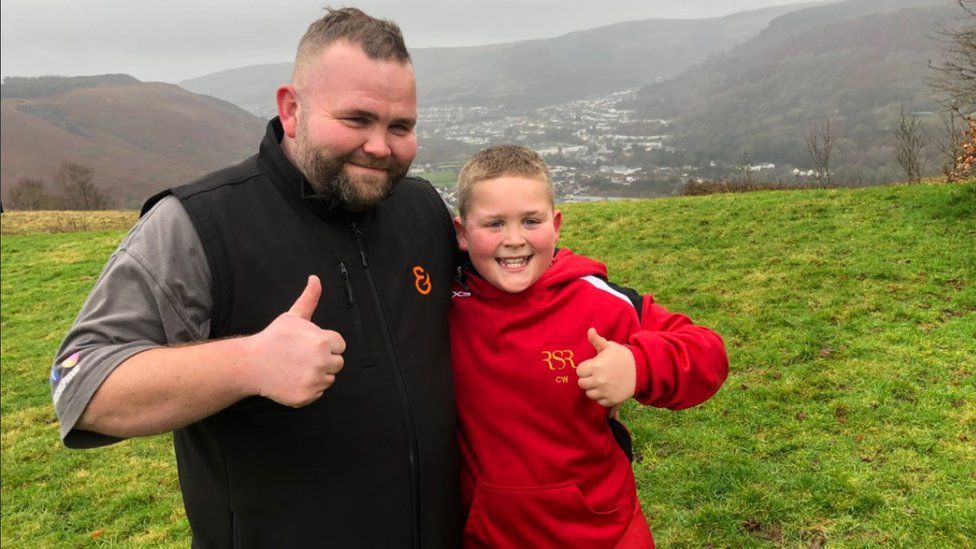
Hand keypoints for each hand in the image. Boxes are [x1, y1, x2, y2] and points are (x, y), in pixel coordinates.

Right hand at [242, 275, 345, 406]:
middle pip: (337, 363)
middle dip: (324, 359)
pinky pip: (318, 392)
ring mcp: (315, 381)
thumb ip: (309, 299)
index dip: (326, 344)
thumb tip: (315, 278)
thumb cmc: (274, 338)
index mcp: (323, 341)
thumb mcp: (293, 316)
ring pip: (329, 378)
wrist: (252, 364)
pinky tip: (293, 379)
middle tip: (302, 357)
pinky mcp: (307, 396)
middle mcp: (322, 362)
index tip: (309, 345)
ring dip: (317, 374)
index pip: (340, 345)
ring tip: (297, 367)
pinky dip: (308, 388)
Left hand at [576, 328, 635, 407]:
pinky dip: (602, 397)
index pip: (579, 371)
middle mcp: (599, 380)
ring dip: (593, 389)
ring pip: (589, 393)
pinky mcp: (611, 400)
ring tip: (602, 382)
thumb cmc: (623, 356)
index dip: (585, 368)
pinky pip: (599, 401)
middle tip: (597, 374)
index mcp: (596, 366)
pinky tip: (607, 389)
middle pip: (582, 383)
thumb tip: (590, 330)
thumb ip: (597, 340)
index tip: (592, 367)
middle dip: (587, 379)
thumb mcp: (610, 346)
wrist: (642, 370)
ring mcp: (605, 391)